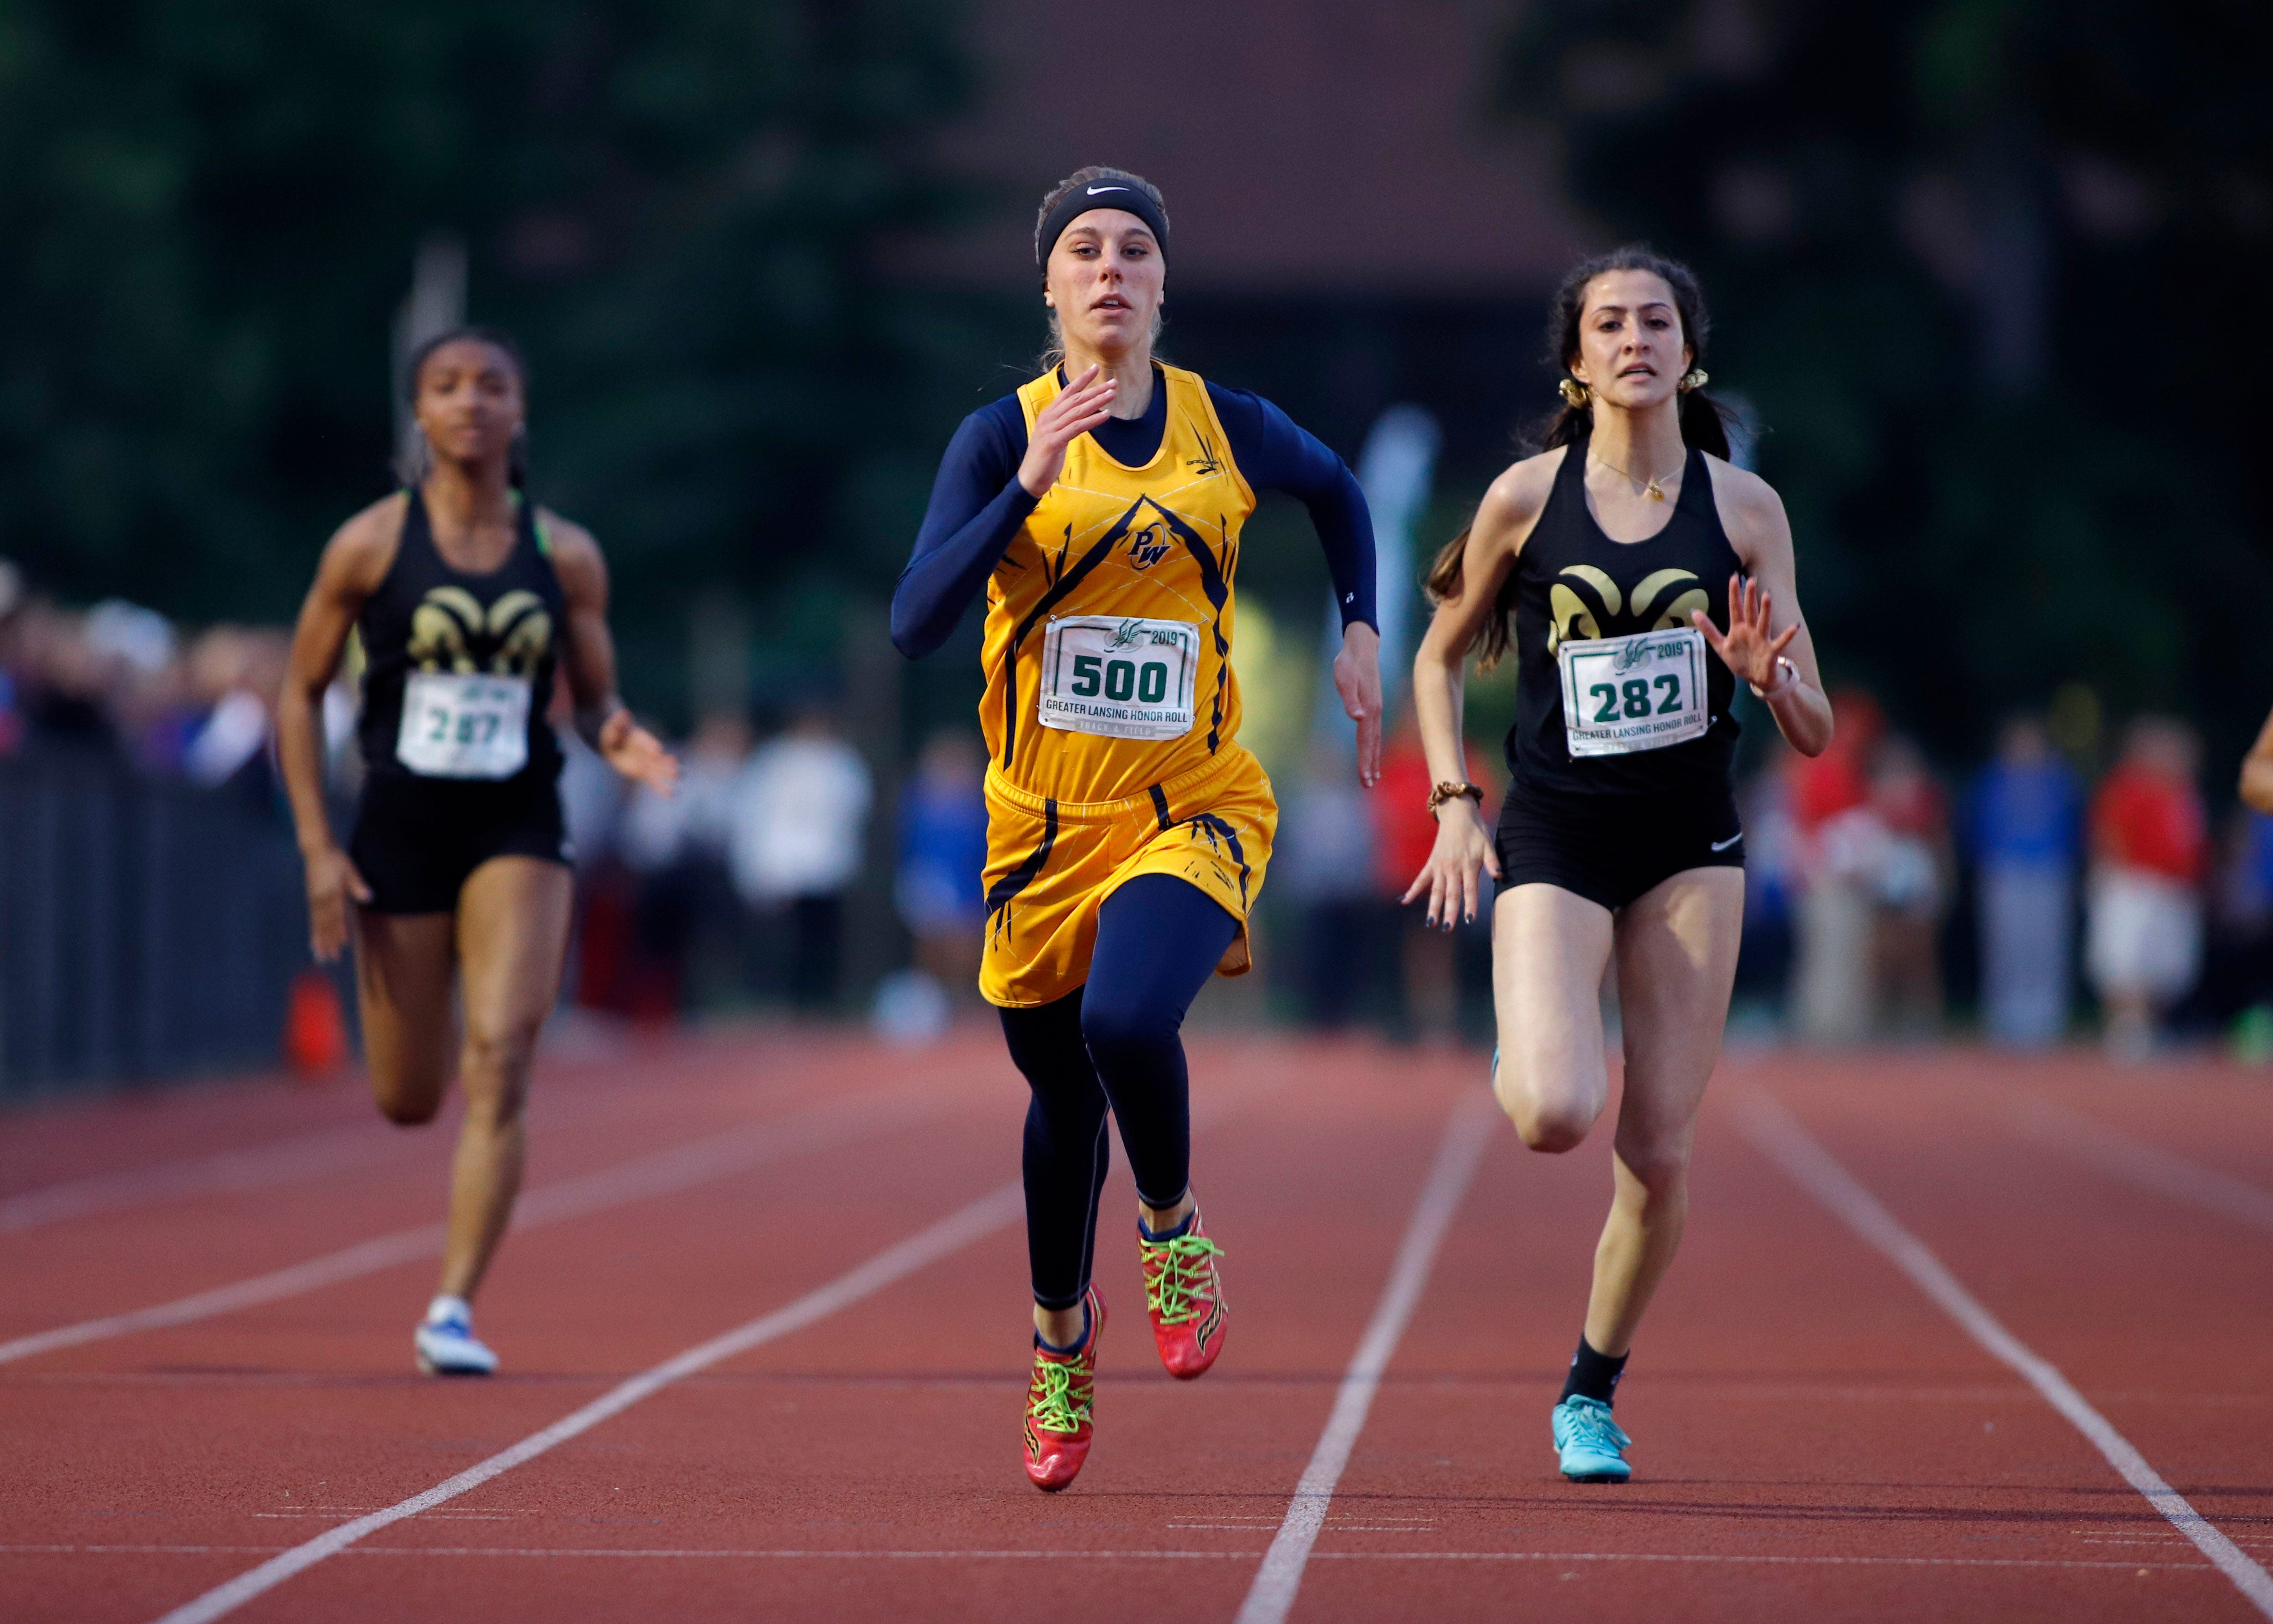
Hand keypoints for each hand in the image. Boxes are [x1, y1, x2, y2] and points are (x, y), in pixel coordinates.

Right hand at [303, 844, 371, 962]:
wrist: (316, 850)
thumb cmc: (335, 859)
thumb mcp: (349, 869)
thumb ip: (357, 884)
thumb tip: (368, 897)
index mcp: (332, 892)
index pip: (337, 914)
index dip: (339, 929)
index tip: (342, 944)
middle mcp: (321, 899)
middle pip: (325, 923)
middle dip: (329, 941)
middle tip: (331, 958)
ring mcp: (314, 900)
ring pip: (317, 924)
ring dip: (319, 941)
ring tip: (320, 956)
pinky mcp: (310, 900)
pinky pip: (312, 919)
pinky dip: (313, 932)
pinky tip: (313, 943)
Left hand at [599, 709, 679, 795]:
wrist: (612, 742)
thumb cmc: (613, 732)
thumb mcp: (613, 726)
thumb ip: (619, 721)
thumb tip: (624, 713)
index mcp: (639, 738)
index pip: (645, 742)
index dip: (650, 745)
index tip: (657, 750)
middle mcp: (645, 751)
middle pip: (656, 757)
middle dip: (664, 760)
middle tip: (675, 763)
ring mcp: (646, 762)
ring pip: (658, 769)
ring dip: (668, 773)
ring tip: (680, 775)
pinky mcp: (643, 772)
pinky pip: (653, 782)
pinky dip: (662, 788)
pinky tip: (671, 794)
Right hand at [1017, 365, 1115, 496]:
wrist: (1029, 478)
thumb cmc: (1045, 458)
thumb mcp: (1056, 436)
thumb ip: (1066, 424)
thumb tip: (1082, 416)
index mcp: (1049, 414)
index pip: (1067, 392)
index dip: (1081, 379)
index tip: (1096, 368)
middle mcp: (1048, 418)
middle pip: (1075, 398)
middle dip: (1095, 389)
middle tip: (1113, 382)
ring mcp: (1050, 429)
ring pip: (1077, 410)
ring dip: (1096, 401)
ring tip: (1112, 394)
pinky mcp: (1053, 442)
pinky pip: (1076, 427)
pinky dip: (1092, 419)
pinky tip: (1105, 415)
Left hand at [1334, 621, 1383, 786]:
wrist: (1362, 647)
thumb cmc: (1349, 663)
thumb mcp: (1344, 678)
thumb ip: (1350, 699)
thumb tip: (1357, 717)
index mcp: (1368, 708)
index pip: (1366, 740)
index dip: (1365, 759)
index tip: (1365, 778)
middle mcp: (1375, 712)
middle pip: (1372, 743)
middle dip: (1370, 765)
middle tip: (1367, 784)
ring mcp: (1376, 709)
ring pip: (1375, 739)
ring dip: (1373, 757)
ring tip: (1372, 777)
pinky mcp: (1373, 705)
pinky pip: (1374, 731)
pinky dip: (1373, 745)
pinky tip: (1372, 750)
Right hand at [1399, 797, 1499, 928]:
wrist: (1457, 813)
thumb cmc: (1476, 830)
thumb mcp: (1488, 844)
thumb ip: (1493, 861)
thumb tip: (1499, 875)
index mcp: (1468, 865)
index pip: (1469, 890)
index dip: (1469, 905)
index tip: (1469, 921)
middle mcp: (1452, 868)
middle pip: (1451, 894)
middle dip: (1449, 912)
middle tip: (1447, 928)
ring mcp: (1440, 866)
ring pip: (1436, 890)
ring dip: (1433, 907)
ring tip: (1430, 923)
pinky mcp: (1431, 863)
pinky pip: (1421, 879)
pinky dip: (1413, 890)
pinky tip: (1405, 901)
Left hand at [1695, 572, 1797, 691]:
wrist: (1755, 678)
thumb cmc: (1740, 660)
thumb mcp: (1720, 646)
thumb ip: (1708, 629)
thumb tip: (1694, 612)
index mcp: (1738, 629)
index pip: (1735, 608)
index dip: (1734, 594)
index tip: (1733, 577)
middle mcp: (1751, 630)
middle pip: (1750, 611)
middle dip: (1750, 596)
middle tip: (1751, 579)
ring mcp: (1761, 639)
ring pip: (1763, 622)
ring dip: (1765, 610)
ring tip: (1767, 594)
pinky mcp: (1771, 651)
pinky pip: (1780, 642)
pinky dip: (1787, 634)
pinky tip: (1794, 626)